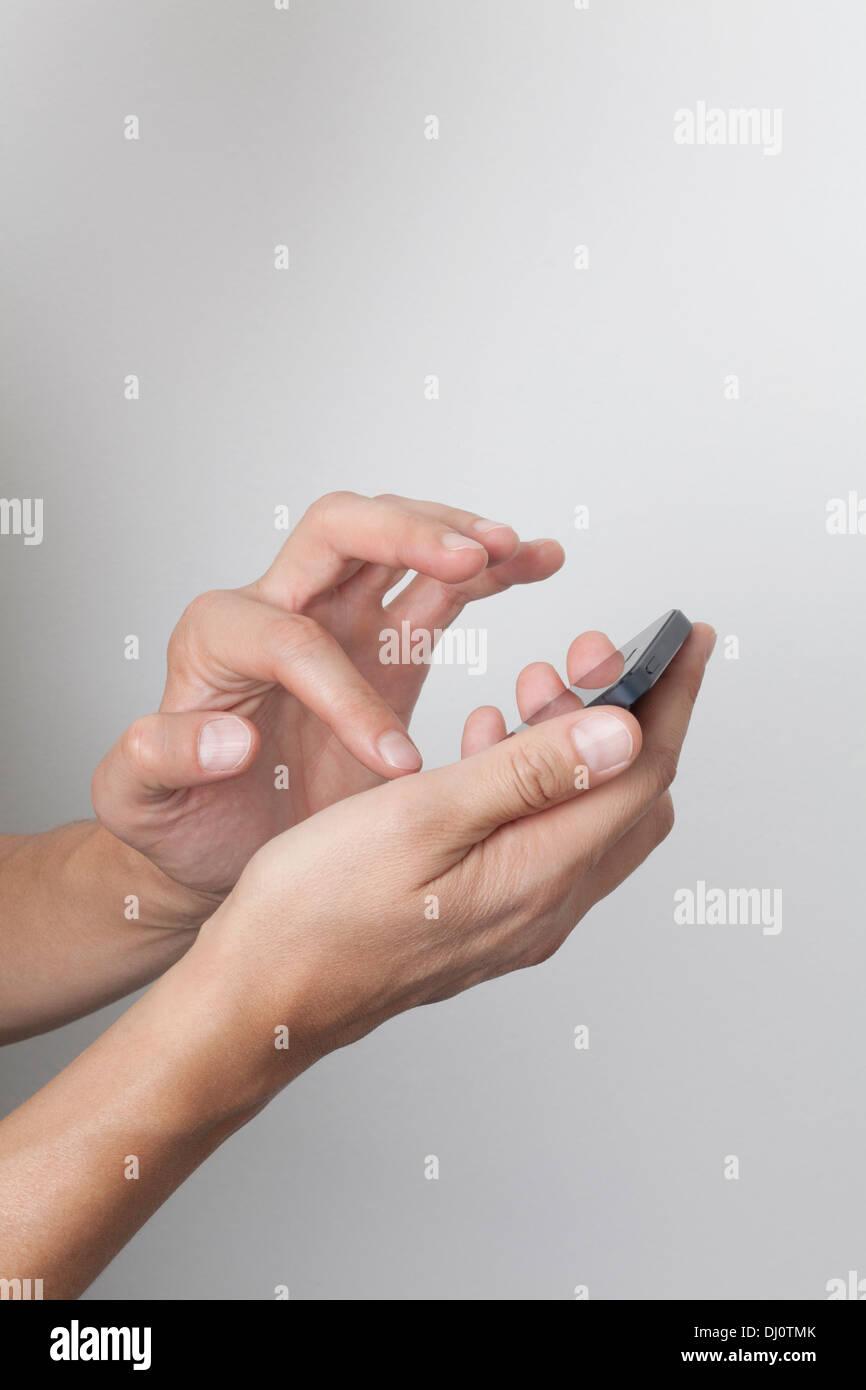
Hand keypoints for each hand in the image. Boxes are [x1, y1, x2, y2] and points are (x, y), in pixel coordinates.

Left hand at [91, 493, 563, 896]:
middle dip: (406, 534)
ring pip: (397, 543)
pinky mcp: (385, 647)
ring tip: (519, 550)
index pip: (291, 638)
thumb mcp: (139, 801)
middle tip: (470, 555)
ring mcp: (337, 621)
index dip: (346, 695)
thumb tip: (228, 735)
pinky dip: (487, 572)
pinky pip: (438, 590)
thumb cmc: (180, 819)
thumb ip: (162, 761)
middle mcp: (278, 609)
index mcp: (217, 639)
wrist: (217, 841)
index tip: (393, 764)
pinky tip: (533, 563)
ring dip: (457, 538)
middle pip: (340, 529)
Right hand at [182, 624, 714, 1103]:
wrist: (261, 997)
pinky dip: (534, 778)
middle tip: (593, 651)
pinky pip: (540, 837)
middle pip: (627, 795)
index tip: (687, 636)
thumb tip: (623, 732)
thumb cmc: (316, 912)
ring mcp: (514, 917)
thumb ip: (528, 773)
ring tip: (536, 682)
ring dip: (577, 741)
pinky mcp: (481, 916)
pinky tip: (489, 740)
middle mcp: (542, 904)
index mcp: (538, 875)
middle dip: (630, 713)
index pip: (641, 772)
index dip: (671, 696)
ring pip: (584, 815)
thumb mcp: (422, 820)